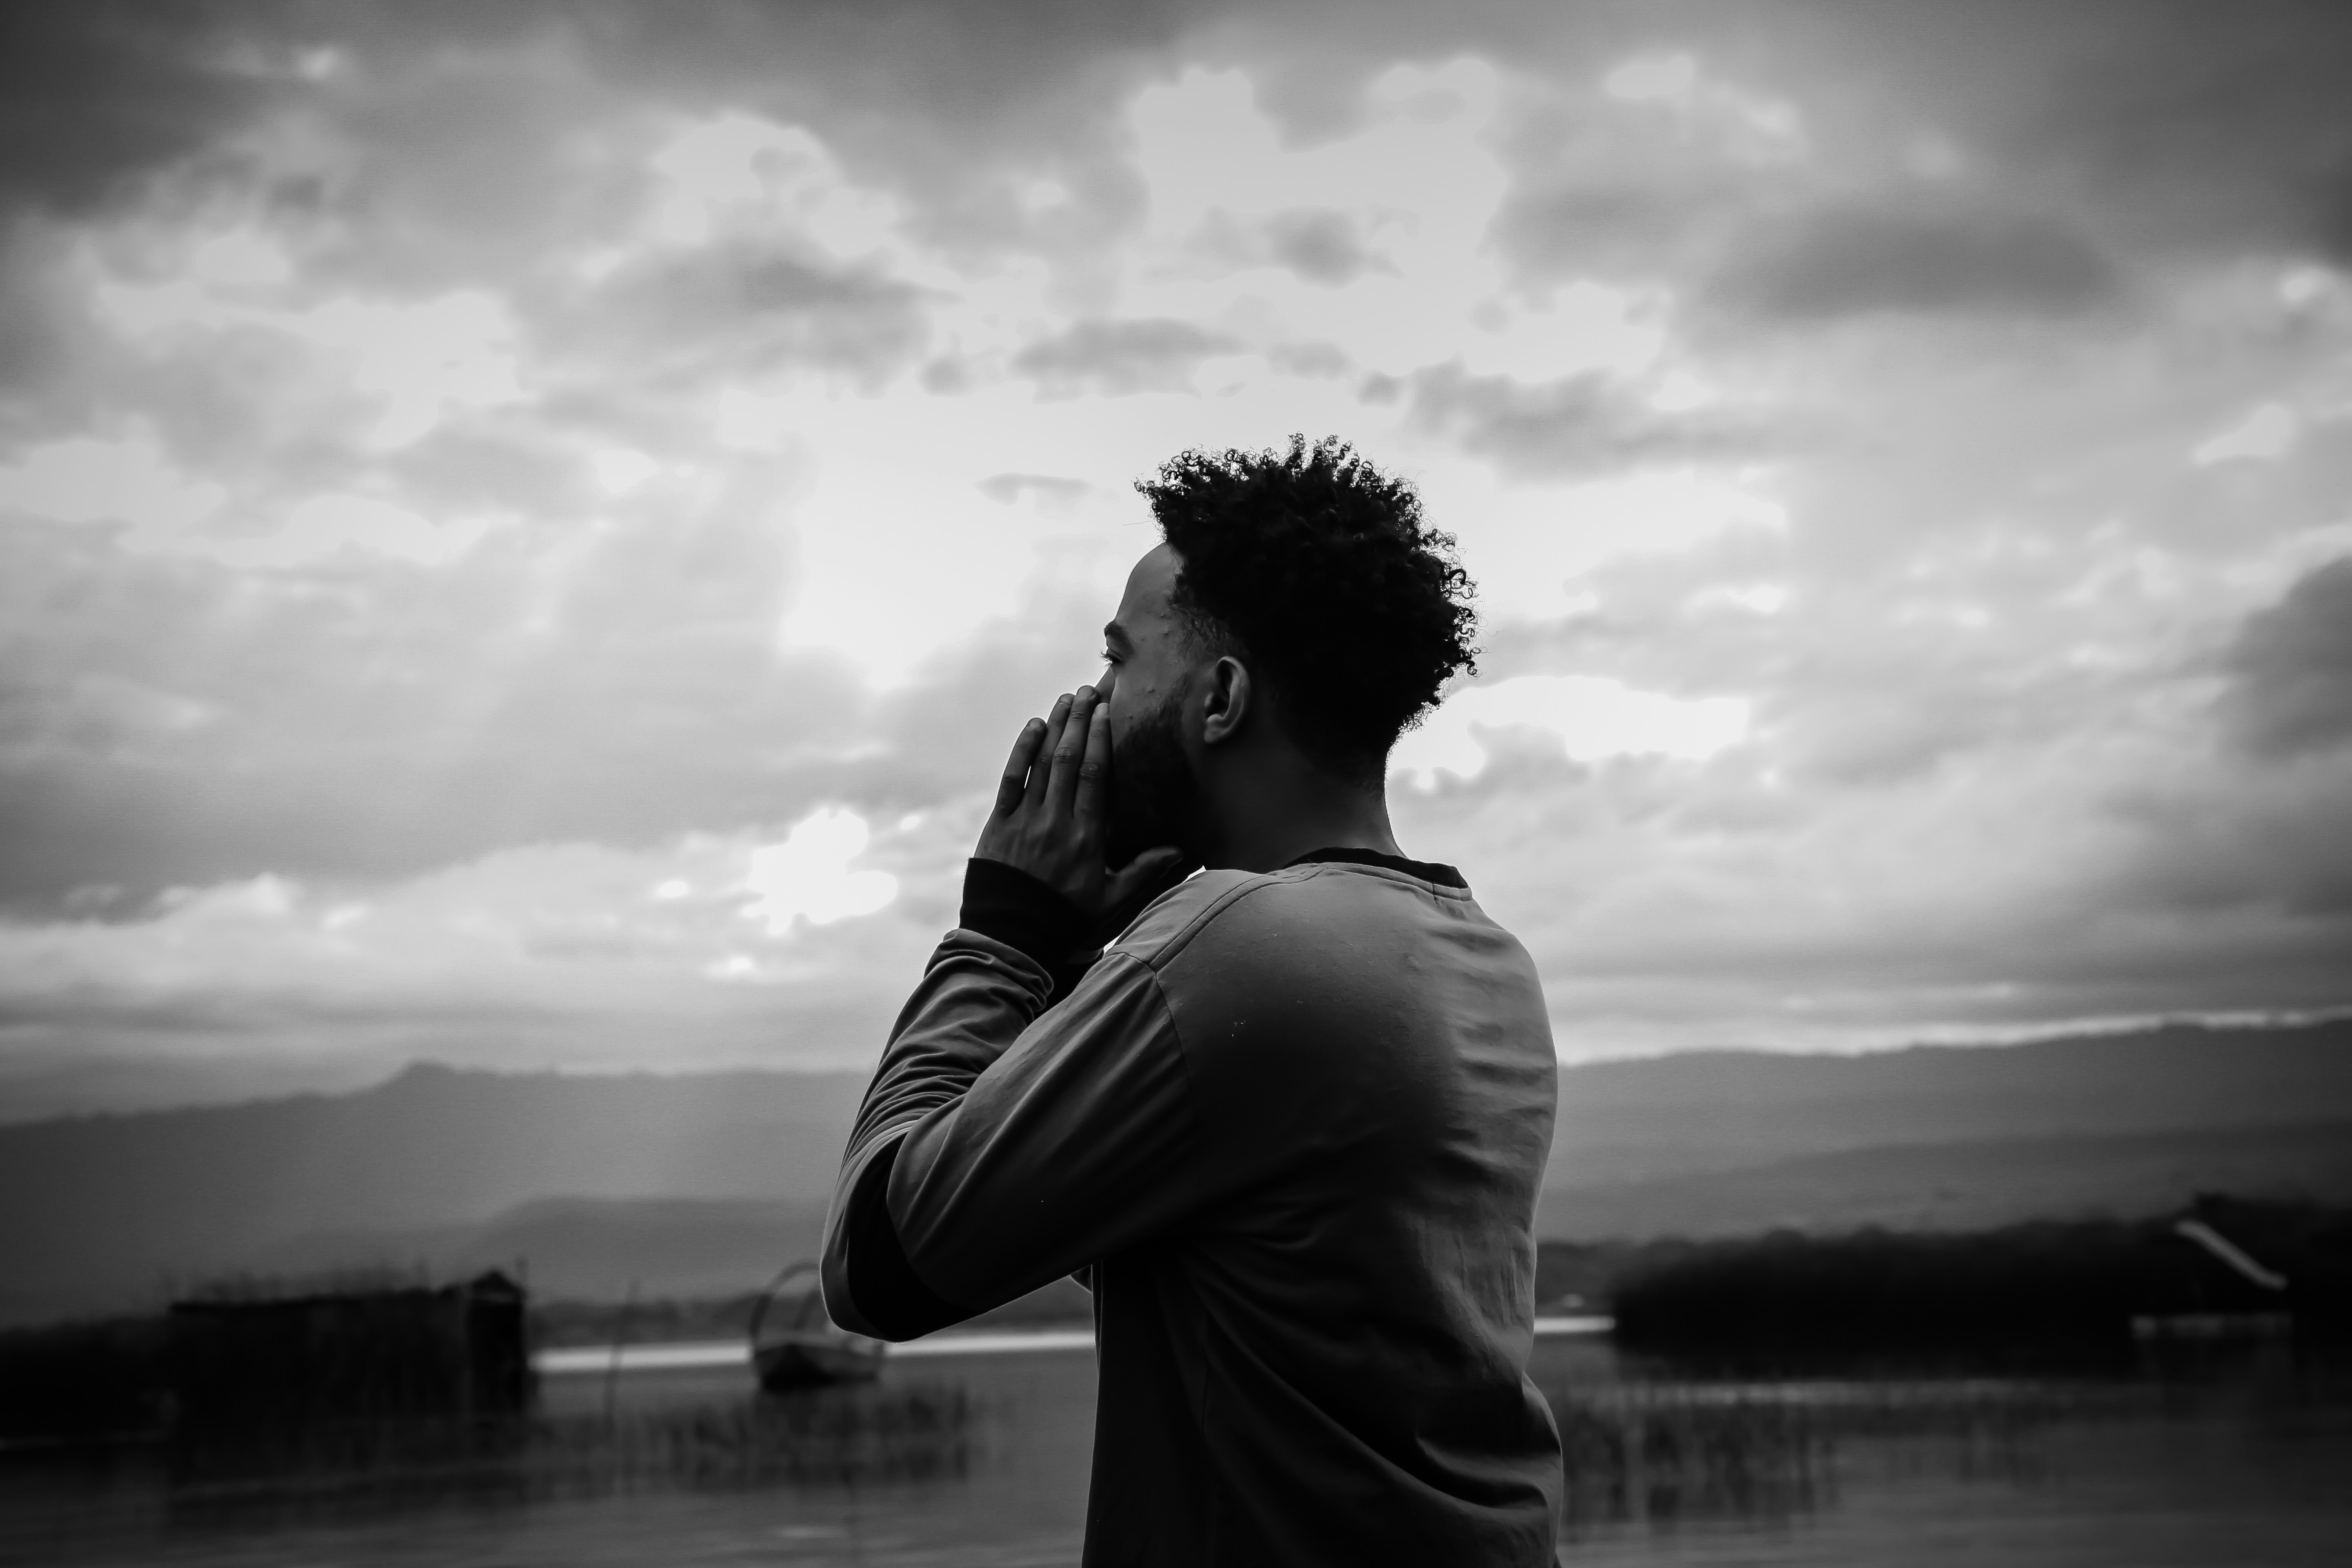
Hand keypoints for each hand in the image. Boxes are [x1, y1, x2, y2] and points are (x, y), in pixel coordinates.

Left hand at [975, 686, 1187, 925]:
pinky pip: (1011, 780)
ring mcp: (1025, 820)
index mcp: (1086, 836)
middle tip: (1088, 690)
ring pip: (1041, 763)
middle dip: (1080, 721)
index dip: (1102, 739)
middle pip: (1070, 759)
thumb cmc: (1064, 919)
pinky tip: (1033, 727)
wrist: (1011, 937)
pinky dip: (1022, 751)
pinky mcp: (999, 824)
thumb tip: (1179, 852)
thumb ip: (1142, 872)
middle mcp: (1056, 821)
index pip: (1096, 777)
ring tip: (1066, 699)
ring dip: (1055, 727)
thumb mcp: (1109, 900)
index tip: (1107, 711)